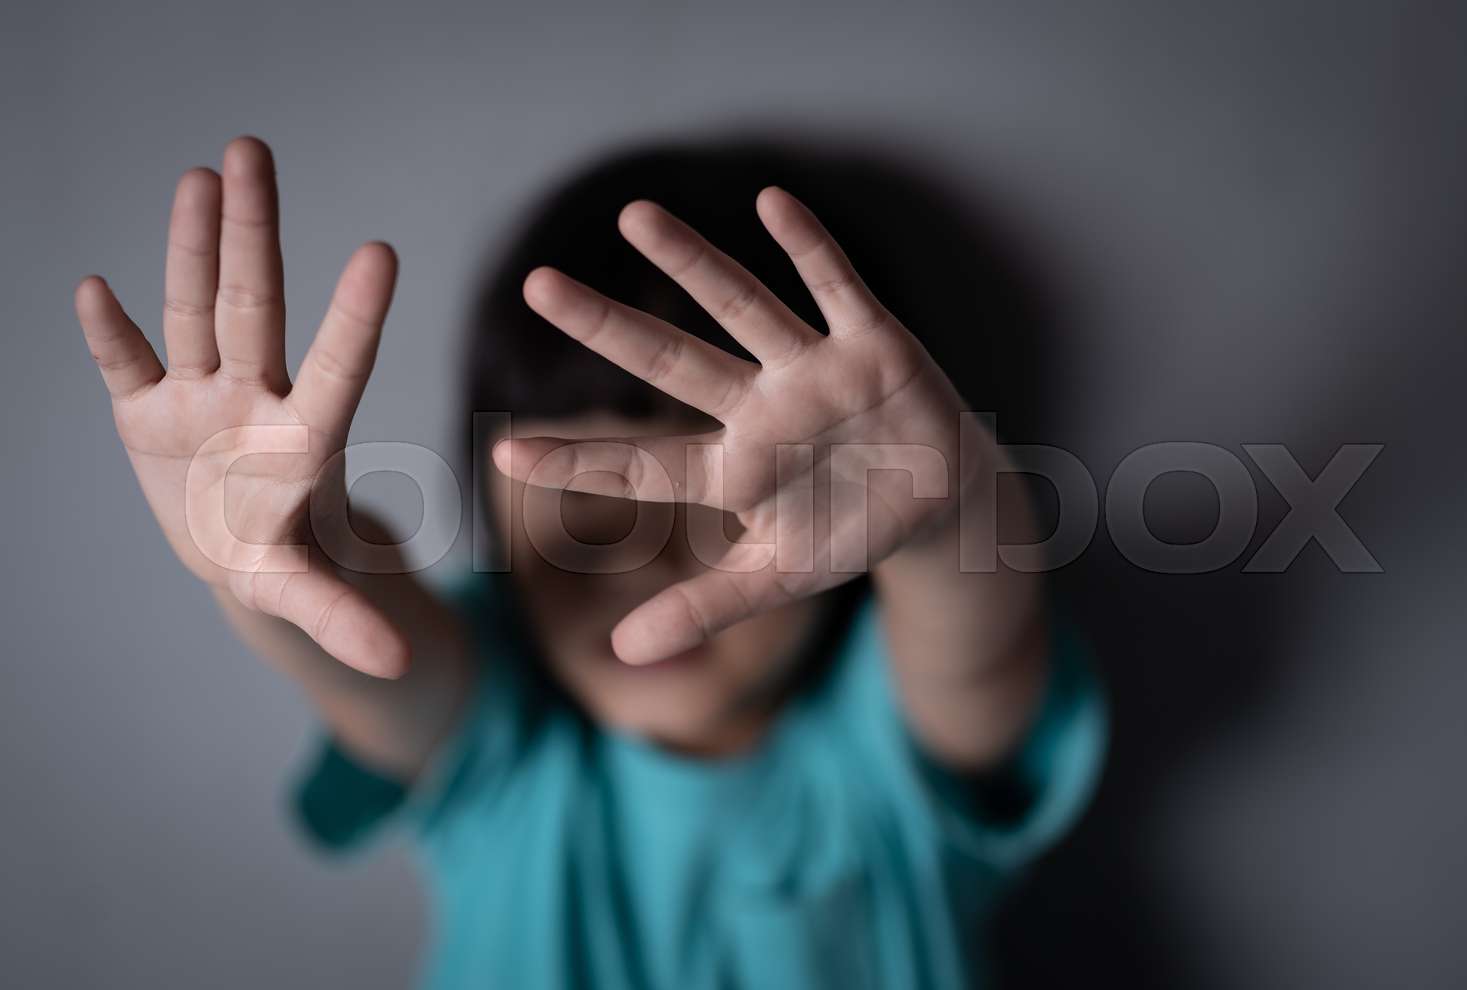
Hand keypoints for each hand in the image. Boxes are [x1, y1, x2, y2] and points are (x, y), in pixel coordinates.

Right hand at [75, 137, 405, 677]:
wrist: (234, 547)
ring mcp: (199, 396)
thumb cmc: (281, 557)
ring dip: (189, 245)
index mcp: (303, 436)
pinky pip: (124, 363)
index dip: (353, 317)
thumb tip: (396, 665)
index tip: (381, 252)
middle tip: (253, 150)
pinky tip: (93, 288)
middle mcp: (254, 397)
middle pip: (251, 304)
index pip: (335, 365)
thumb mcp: (303, 589)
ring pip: (193, 309)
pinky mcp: (145, 410)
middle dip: (251, 232)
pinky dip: (108, 333)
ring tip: (203, 174)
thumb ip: (342, 615)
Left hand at [494, 188, 998, 664]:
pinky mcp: (872, 344)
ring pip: (741, 308)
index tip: (504, 449)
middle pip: (670, 364)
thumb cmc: (850, 533)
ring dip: (691, 263)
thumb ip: (704, 610)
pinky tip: (772, 203)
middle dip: (607, 329)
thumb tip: (619, 655)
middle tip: (536, 286)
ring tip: (632, 216)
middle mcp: (760, 407)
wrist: (942, 501)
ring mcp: (812, 371)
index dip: (579, 457)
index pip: (642, 463)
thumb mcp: (778, 579)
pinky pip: (837, 289)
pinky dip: (809, 249)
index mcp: (733, 468)